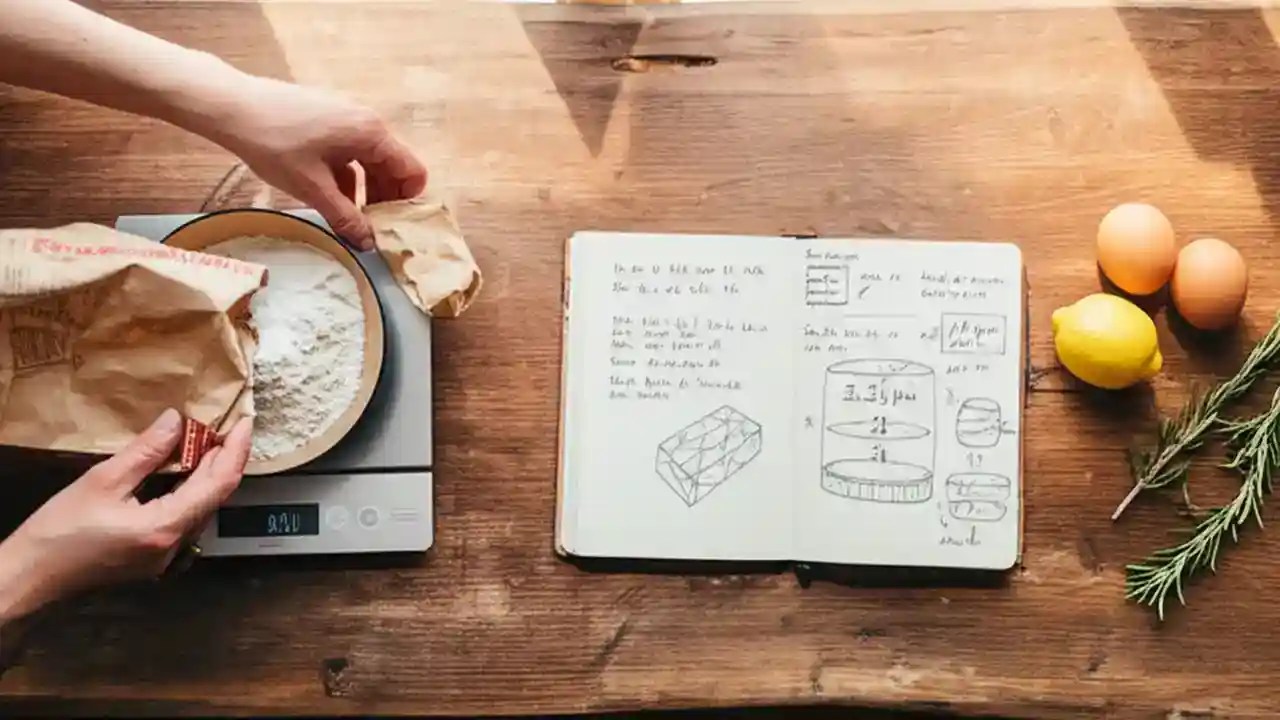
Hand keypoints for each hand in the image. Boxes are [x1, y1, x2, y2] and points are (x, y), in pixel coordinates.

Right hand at [0, 410, 252, 621]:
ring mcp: (166, 557)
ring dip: (209, 476)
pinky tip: (186, 472)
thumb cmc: (60, 530)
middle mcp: (174, 545)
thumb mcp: (103, 480)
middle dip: (225, 460)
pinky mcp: (154, 559)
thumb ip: (147, 451)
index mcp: (166, 527)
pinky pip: (185, 519)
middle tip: (228, 426)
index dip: (236, 450)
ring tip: (210, 443)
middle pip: (215, 497)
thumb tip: (177, 421)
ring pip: (202, 509)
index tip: (245, 423)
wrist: (31, 576)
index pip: (219, 484)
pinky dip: (192, 492)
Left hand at [212, 76, 427, 249]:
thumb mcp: (312, 188)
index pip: (412, 171)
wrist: (231, 106)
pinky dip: (347, 176)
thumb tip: (369, 244)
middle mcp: (366, 122)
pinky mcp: (328, 120)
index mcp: (371, 133)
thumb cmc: (274, 144)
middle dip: (384, 199)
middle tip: (366, 228)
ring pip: (370, 161)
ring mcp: (347, 118)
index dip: (405, 203)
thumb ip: (346, 217)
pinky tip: (328, 197)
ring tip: (346, 217)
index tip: (387, 226)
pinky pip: (351, 153)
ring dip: (365, 190)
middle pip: (393, 167)